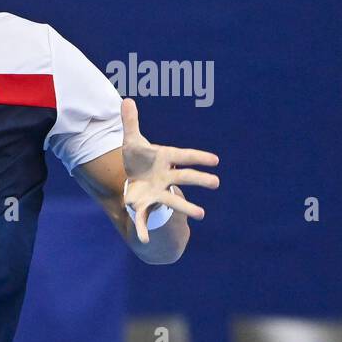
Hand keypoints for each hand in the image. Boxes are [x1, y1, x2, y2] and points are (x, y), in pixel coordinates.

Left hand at [121, 98, 219, 243]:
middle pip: (184, 178)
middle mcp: (166, 178)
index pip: (184, 156)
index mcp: (164, 160)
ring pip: (173, 201)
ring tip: (201, 214)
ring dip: (186, 207)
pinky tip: (142, 241)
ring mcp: (158, 194)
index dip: (198, 158)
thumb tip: (126, 100)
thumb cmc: (139, 160)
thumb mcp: (132, 141)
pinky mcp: (145, 207)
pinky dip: (143, 230)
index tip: (215, 160)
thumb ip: (130, 122)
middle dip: (199, 180)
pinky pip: (145, 220)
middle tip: (216, 182)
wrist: (134, 182)